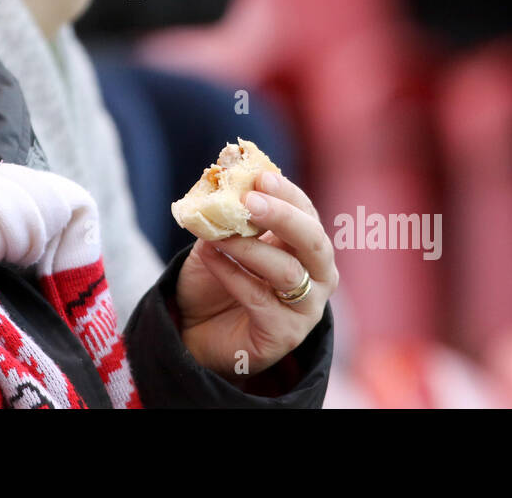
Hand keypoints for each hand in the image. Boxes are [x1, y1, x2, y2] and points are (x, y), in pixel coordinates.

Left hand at [176, 169, 337, 384]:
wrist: (194, 326)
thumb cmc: (216, 276)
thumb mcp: (221, 237)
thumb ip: (228, 214)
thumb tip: (223, 183)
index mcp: (307, 246)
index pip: (307, 213)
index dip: (287, 194)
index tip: (261, 177)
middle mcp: (317, 276)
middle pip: (314, 243)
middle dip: (284, 217)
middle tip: (250, 201)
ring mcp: (305, 309)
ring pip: (287, 272)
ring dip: (250, 248)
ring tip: (218, 235)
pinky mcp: (284, 335)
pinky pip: (260, 300)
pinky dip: (232, 275)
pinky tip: (210, 257)